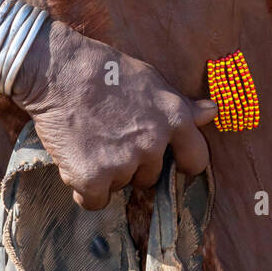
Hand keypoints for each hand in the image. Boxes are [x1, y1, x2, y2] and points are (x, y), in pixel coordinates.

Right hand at [14, 19, 216, 209]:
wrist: (59, 71)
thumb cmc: (106, 70)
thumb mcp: (152, 80)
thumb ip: (182, 105)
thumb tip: (212, 112)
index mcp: (174, 118)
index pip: (196, 159)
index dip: (182, 162)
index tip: (172, 162)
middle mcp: (153, 143)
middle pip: (151, 176)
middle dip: (133, 163)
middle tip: (111, 136)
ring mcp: (124, 163)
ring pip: (121, 185)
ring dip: (107, 173)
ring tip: (91, 139)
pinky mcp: (92, 178)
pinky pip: (94, 200)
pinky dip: (84, 187)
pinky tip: (76, 158)